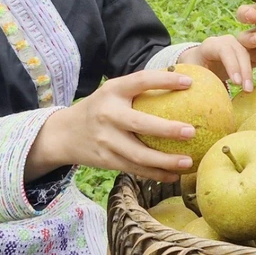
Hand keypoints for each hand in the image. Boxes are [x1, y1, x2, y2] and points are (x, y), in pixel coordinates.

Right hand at [29, 69, 196, 182]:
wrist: (64, 134)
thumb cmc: (100, 108)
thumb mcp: (112, 92)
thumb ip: (138, 90)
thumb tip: (183, 83)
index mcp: (113, 91)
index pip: (141, 80)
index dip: (165, 80)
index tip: (189, 83)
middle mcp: (108, 114)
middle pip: (141, 124)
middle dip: (167, 129)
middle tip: (191, 132)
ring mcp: (106, 140)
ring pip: (139, 154)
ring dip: (166, 161)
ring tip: (188, 162)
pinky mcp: (107, 160)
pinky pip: (135, 169)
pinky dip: (156, 174)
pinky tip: (174, 174)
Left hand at [178, 34, 255, 90]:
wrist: (202, 63)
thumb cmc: (194, 70)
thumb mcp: (189, 72)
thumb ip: (190, 76)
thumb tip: (191, 87)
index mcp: (212, 44)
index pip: (225, 50)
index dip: (232, 65)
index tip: (236, 84)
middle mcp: (230, 41)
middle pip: (245, 48)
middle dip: (249, 68)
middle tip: (249, 89)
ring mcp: (244, 46)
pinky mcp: (253, 53)